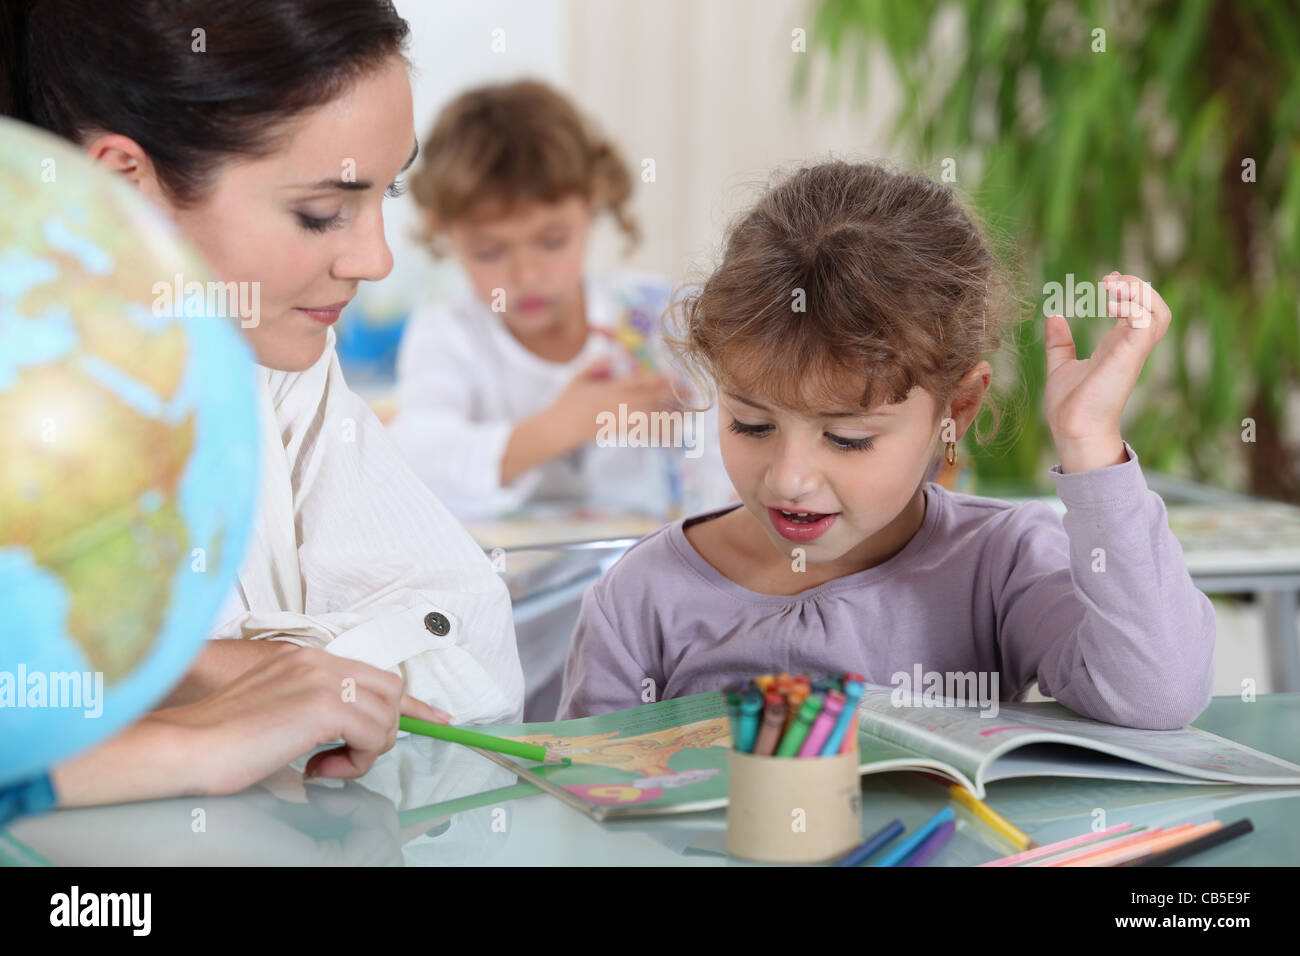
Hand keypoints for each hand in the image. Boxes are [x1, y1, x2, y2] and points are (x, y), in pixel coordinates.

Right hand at [52, 647, 449, 806]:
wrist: (187, 745)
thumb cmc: (220, 740)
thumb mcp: (277, 714)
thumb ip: (311, 712)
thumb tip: (341, 736)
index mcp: (306, 660)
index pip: (375, 673)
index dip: (412, 701)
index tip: (439, 717)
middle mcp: (319, 662)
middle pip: (391, 691)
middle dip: (382, 730)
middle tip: (344, 757)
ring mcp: (323, 680)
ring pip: (388, 713)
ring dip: (368, 748)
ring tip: (327, 764)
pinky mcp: (324, 705)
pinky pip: (375, 735)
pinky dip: (358, 761)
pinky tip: (319, 769)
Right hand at [550, 357, 678, 445]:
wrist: (560, 427)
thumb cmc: (567, 402)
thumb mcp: (578, 378)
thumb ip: (595, 366)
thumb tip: (610, 357)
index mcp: (611, 389)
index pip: (639, 383)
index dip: (657, 380)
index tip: (673, 377)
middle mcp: (619, 404)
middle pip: (650, 399)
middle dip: (670, 396)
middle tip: (690, 394)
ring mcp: (620, 420)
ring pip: (650, 416)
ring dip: (669, 415)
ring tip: (687, 414)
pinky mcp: (619, 432)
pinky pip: (642, 434)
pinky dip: (657, 434)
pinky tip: (671, 436)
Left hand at [1043, 271, 1171, 472]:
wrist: (1073, 428)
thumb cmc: (1070, 405)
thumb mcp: (1061, 366)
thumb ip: (1060, 343)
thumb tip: (1053, 317)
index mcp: (1118, 346)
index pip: (1137, 310)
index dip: (1127, 290)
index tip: (1105, 280)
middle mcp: (1130, 347)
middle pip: (1155, 307)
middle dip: (1136, 286)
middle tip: (1108, 279)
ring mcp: (1133, 351)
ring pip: (1159, 312)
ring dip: (1139, 292)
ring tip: (1111, 285)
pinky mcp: (1130, 356)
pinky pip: (1146, 323)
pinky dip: (1133, 306)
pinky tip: (1109, 303)